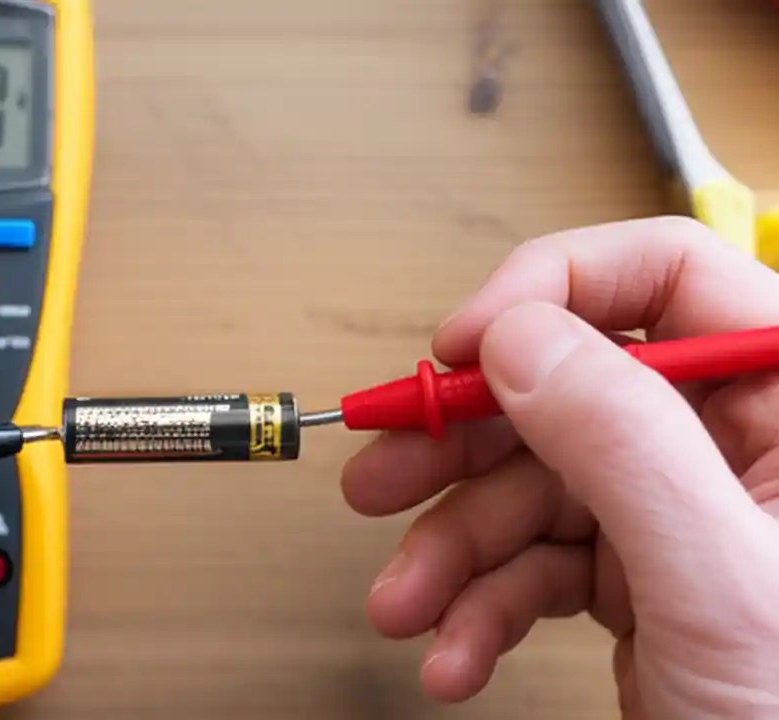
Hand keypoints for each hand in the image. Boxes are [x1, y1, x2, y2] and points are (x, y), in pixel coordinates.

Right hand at [342, 217, 778, 716]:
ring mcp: (678, 514)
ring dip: (451, 551)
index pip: (668, 276)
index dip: (552, 289)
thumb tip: (520, 338)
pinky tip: (455, 651)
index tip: (463, 344)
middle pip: (567, 388)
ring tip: (403, 604)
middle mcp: (733, 446)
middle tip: (383, 473)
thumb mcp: (720, 582)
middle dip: (462, 446)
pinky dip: (480, 607)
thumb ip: (623, 444)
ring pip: (531, 487)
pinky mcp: (638, 578)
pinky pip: (535, 563)